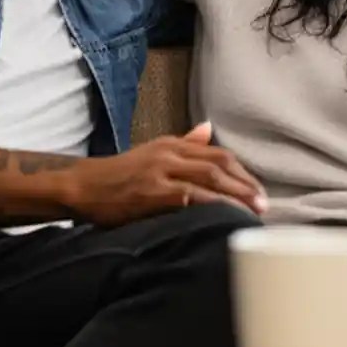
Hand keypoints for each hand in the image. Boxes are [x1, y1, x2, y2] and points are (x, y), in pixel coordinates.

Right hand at [65, 122, 267, 225]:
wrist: (82, 186)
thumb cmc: (117, 176)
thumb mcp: (152, 153)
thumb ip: (183, 144)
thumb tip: (208, 129)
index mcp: (172, 145)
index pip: (218, 154)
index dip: (242, 172)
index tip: (258, 190)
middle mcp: (170, 154)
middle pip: (219, 164)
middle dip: (245, 184)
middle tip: (264, 204)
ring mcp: (161, 172)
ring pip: (209, 179)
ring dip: (236, 196)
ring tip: (253, 212)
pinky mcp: (152, 192)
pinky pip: (190, 197)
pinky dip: (212, 206)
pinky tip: (224, 217)